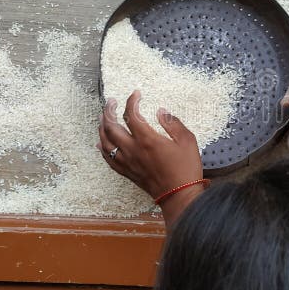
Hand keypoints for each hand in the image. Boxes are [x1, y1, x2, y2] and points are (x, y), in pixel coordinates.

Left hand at [97, 91, 205, 223]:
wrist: (179, 195)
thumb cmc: (185, 169)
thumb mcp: (187, 141)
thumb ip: (173, 124)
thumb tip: (161, 112)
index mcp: (147, 139)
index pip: (132, 115)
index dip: (131, 101)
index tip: (136, 94)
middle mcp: (133, 150)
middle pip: (111, 126)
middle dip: (109, 111)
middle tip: (111, 102)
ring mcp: (128, 162)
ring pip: (105, 142)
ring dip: (102, 127)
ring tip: (103, 118)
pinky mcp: (127, 172)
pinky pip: (108, 159)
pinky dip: (103, 148)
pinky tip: (101, 143)